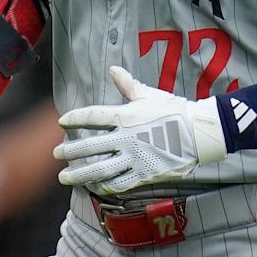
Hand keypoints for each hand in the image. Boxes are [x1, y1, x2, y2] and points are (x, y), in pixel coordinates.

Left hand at [52, 66, 229, 194]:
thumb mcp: (150, 95)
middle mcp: (126, 138)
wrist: (199, 133)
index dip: (75, 118)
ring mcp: (134, 158)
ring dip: (78, 174)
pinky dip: (102, 186)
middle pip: (89, 147)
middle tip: (56, 153)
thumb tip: (113, 69)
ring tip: (63, 177)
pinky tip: (91, 187)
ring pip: (99, 170)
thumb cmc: (174, 111)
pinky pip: (118, 183)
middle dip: (69, 151)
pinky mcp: (144, 174)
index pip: (92, 116)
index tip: (62, 121)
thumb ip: (128, 85)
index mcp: (126, 116)